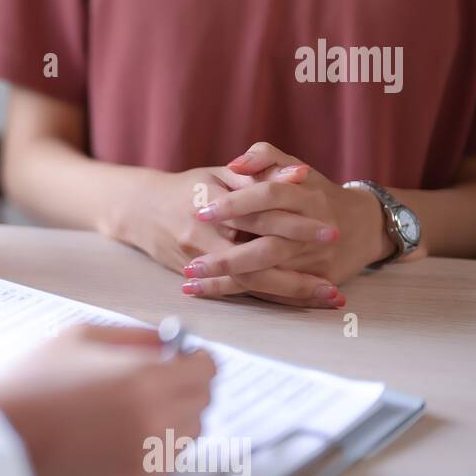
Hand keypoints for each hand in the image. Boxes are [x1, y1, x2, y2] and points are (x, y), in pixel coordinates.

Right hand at [0, 324, 215, 475]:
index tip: (182, 358)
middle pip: (203, 401)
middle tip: (155, 380)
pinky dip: (157, 444)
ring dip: (174, 416)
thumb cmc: (35, 381)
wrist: (3, 436)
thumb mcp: (81, 337)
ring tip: (132, 407)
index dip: (195, 359)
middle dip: (186, 385)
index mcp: (144, 378)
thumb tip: (171, 341)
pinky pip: (170, 459)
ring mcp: (148, 455)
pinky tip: (122, 431)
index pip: (207, 370)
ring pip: (190, 431)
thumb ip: (134, 335)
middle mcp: (155, 419)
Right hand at [120, 165, 319, 300]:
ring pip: (246, 283)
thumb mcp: (220, 174)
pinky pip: (234, 292)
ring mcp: (195, 260)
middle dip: (298, 274)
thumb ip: (259, 172)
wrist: (139, 210)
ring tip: (328, 298)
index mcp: (210, 203)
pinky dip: (268, 299)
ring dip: (289, 293)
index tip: (332, 231)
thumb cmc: (187, 188)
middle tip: (335, 281)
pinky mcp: (193, 277)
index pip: (260, 216)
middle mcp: (200, 235)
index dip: (297, 225)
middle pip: (255, 261)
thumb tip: (300, 174)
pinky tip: (299, 303)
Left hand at [184, 142, 392, 304]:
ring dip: (227, 282)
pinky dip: (241, 293)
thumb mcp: (295, 167)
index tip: (203, 211)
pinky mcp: (313, 282)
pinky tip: (206, 293)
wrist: (361, 226)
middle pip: (267, 248)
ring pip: (266, 276)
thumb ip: (265, 157)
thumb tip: (236, 164)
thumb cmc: (315, 192)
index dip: (236, 203)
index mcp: (306, 196)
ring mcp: (313, 260)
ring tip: (190, 283)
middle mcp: (312, 231)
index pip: (268, 197)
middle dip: (228, 259)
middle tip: (192, 264)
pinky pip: (272, 292)